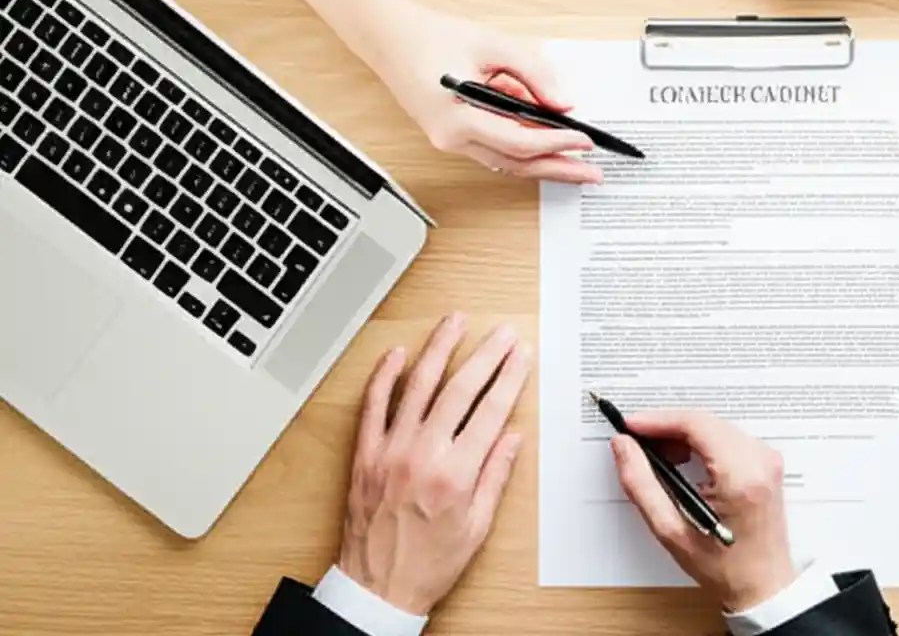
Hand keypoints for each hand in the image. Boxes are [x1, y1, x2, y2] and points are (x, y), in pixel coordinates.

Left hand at [338, 314, 530, 614]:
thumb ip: (495, 476)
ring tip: (454, 323)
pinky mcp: (365, 454)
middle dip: (486, 356)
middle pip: (460, 390)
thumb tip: (510, 437)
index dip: (510, 378)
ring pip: (418, 387)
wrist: (377, 587)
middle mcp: (423, 455)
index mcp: (456, 475)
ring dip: (439, 350)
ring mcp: (391, 450)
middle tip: (501, 333)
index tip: (521, 356)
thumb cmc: (429, 564)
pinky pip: (374, 405)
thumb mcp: (478, 527)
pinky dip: (385, 376)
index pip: (491, 412)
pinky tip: (398, 353)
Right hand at [371, 2, 602, 183]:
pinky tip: (548, 149)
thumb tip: (564, 102)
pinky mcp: (453, 138)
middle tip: (591, 175)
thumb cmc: (433, 38)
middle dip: (558, 169)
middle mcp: (452, 139)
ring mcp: (451, 142)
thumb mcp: (492, 44)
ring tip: (577, 168)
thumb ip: (533, 73)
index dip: (556, 143)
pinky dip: (524, 151)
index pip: (519, 141)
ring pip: (507, 163)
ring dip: (544, 165)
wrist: (390, 39)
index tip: (585, 141)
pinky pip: (495, 151)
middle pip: (516, 163)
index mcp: (458, 118)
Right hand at [610, 411, 795, 612]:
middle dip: (667, 428)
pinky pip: (727, 437)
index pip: (695, 424)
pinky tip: (683, 461)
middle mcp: (760, 462)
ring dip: (683, 435)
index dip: (657, 420)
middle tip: (638, 444)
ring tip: (659, 458)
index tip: (631, 426)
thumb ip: (641, 484)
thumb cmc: (725, 568)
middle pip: (704, 421)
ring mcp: (767, 460)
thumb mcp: (671, 530)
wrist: (762, 586)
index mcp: (740, 476)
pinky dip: (700, 443)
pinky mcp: (766, 463)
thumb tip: (624, 448)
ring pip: (714, 426)